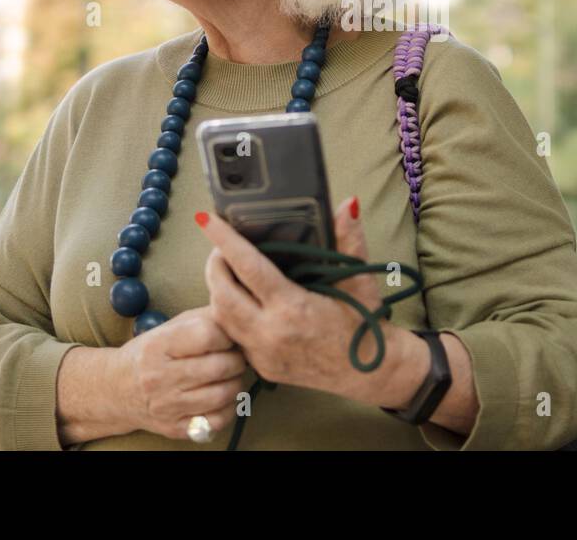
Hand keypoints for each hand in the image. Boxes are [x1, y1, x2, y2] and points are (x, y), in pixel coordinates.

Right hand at [113, 304, 247, 440]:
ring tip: (231, 375)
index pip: (207, 335)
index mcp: (158, 346)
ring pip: (222, 394)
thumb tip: (236, 315)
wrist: (117, 389)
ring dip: (236, 382)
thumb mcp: (170, 327)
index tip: (228, 336)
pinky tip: (224, 396)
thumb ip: (203, 317)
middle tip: (236, 356)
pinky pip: (217, 421)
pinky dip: (230, 407)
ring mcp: (166, 406)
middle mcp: (159, 377)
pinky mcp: (175, 428)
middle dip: (237, 359)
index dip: (227, 334)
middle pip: (219, 367)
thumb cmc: (151, 352)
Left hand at [197, 197, 423, 405]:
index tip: (206, 219)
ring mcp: (263, 354)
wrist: (370, 373)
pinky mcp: (262, 368)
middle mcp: (271, 333)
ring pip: (221, 318)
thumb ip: (349, 239)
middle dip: (214, 265)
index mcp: (293, 308)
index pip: (247, 267)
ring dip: (218, 290)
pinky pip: (234, 336)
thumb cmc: (365, 323)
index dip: (224, 240)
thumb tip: (348, 204)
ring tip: (227, 270)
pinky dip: (231, 314)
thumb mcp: (358, 280)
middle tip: (220, 247)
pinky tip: (242, 300)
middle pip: (221, 293)